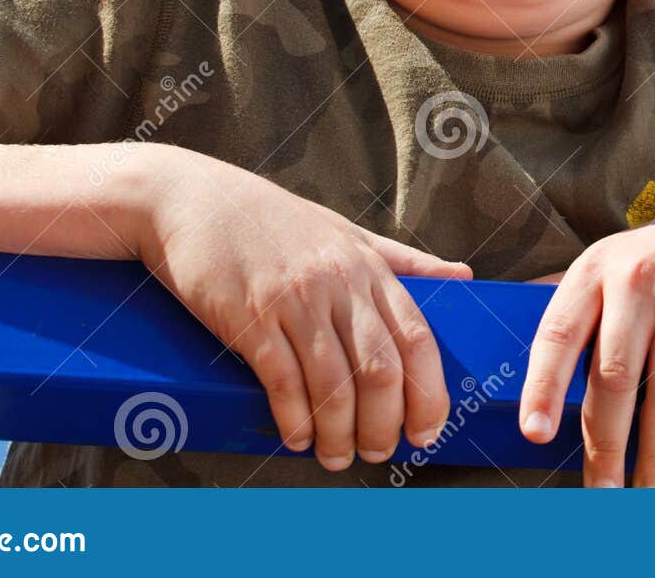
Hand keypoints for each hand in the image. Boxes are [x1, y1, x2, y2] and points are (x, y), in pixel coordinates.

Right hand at [134, 143, 471, 469]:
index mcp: (367, 267)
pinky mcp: (248, 316)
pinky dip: (295, 419)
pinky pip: (282, 380)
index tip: (426, 431)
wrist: (190, 198)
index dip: (429, 393)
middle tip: (378, 453)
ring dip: (340, 433)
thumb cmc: (272, 219)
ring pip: (334, 384)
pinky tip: (298, 438)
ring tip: (337, 456)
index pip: (418, 339)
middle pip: (381, 369)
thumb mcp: (346, 232)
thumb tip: (465, 275)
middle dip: (384, 424)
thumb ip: (405, 260)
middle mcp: (337, 283)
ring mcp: (293, 299)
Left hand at [516, 183, 654, 486]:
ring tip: (648, 499)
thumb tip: (502, 330)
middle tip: (602, 496)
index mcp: (597, 269)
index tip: (535, 434)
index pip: (558, 334)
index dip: (542, 387)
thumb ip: (569, 298)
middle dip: (606, 447)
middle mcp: (640, 279)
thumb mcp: (614, 259)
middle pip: (615, 378)